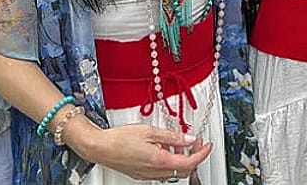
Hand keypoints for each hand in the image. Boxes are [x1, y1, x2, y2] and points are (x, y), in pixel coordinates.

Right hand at [64, 118, 210, 181]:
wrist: (99, 147)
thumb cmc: (120, 138)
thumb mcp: (150, 131)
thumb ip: (173, 136)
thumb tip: (189, 138)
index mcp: (160, 160)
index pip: (190, 162)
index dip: (202, 153)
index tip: (207, 145)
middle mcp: (155, 171)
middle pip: (184, 169)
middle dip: (193, 155)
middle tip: (196, 141)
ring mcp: (147, 175)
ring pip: (173, 170)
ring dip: (180, 157)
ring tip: (179, 141)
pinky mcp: (141, 174)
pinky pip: (161, 171)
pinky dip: (169, 160)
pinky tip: (164, 148)